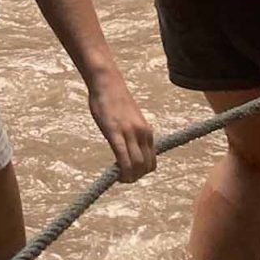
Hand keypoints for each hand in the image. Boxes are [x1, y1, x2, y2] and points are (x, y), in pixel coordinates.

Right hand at [86, 66, 156, 182]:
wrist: (107, 82)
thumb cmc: (116, 100)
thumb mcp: (131, 120)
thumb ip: (134, 135)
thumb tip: (132, 149)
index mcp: (147, 131)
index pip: (152, 161)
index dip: (142, 172)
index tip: (130, 172)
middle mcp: (142, 134)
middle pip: (146, 167)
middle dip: (136, 177)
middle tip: (123, 177)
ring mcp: (130, 134)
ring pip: (137, 166)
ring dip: (129, 177)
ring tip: (119, 176)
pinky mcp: (115, 133)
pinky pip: (123, 159)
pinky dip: (122, 171)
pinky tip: (115, 174)